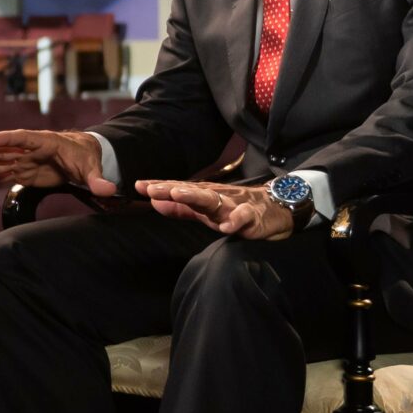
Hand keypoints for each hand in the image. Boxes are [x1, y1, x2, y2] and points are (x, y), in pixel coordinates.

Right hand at [0, 130, 118, 200]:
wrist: (82, 158)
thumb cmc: (86, 157)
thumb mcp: (92, 168)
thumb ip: (97, 179)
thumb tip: (109, 189)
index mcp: (45, 142)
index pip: (24, 138)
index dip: (7, 139)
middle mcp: (29, 150)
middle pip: (3, 151)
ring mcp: (23, 161)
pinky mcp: (21, 172)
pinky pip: (0, 177)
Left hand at [138, 179, 297, 240]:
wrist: (274, 209)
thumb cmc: (235, 209)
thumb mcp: (204, 210)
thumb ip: (180, 208)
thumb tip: (154, 203)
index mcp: (204, 197)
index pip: (179, 190)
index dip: (159, 188)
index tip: (139, 186)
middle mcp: (216, 198)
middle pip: (191, 192)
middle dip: (171, 189)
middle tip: (152, 189)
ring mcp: (234, 205)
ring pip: (213, 199)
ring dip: (195, 196)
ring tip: (177, 194)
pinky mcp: (252, 217)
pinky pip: (244, 217)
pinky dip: (235, 220)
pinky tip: (226, 226)